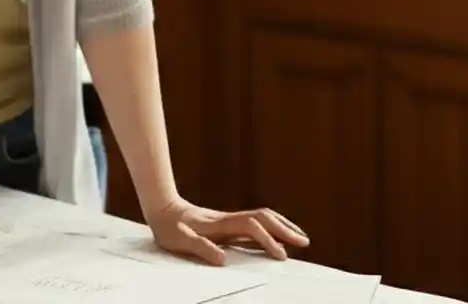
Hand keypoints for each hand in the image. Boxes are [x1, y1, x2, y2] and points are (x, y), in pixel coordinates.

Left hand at [145, 196, 309, 265]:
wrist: (163, 208)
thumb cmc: (169, 226)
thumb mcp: (179, 238)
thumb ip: (200, 247)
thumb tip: (223, 259)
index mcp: (220, 223)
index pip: (252, 227)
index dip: (268, 240)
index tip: (281, 255)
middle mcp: (229, 219)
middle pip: (264, 217)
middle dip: (285, 228)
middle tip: (305, 241)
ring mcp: (230, 221)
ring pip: (262, 218)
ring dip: (282, 225)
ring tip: (299, 238)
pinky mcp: (228, 224)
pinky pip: (255, 225)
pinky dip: (271, 229)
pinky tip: (276, 239)